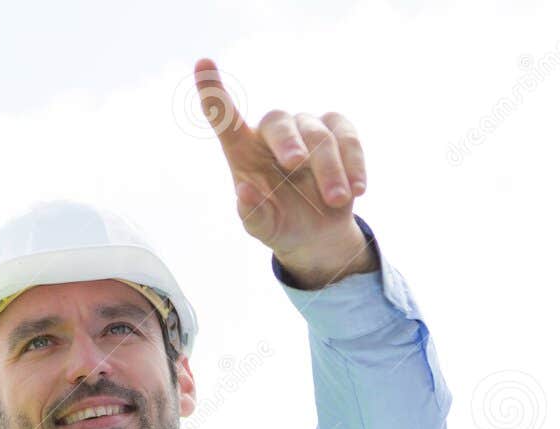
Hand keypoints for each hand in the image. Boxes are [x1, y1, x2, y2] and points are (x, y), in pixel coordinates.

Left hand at [194, 58, 379, 287]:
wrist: (318, 234)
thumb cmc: (281, 224)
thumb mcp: (263, 227)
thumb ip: (252, 213)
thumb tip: (244, 191)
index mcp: (242, 152)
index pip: (224, 118)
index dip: (213, 91)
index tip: (203, 63)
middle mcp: (271, 134)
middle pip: (278, 122)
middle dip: (289, 141)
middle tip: (295, 165)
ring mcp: (305, 128)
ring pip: (319, 135)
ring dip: (330, 169)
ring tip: (336, 200)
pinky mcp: (338, 131)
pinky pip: (348, 137)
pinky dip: (353, 163)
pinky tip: (356, 190)